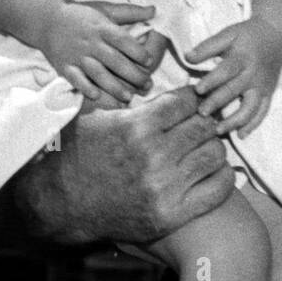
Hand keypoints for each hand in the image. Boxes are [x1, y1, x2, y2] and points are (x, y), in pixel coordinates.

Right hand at [13, 80, 234, 243]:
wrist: (60, 205)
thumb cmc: (78, 155)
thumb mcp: (93, 116)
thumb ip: (122, 94)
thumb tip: (141, 66)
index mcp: (136, 127)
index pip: (187, 101)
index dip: (192, 99)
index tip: (192, 104)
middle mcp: (154, 156)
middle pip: (205, 126)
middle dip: (205, 122)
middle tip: (200, 125)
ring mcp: (165, 188)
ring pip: (216, 154)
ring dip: (212, 148)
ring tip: (202, 148)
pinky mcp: (173, 215)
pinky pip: (219, 188)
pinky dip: (221, 176)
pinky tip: (210, 170)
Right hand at [37, 0, 156, 103]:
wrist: (46, 19)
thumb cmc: (82, 15)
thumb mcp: (105, 9)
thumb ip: (131, 12)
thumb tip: (155, 10)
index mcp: (102, 27)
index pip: (123, 41)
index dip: (137, 52)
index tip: (149, 61)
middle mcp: (90, 42)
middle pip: (114, 60)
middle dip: (132, 74)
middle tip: (146, 84)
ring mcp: (76, 55)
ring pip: (97, 73)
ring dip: (113, 86)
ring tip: (128, 97)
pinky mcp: (64, 66)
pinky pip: (75, 79)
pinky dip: (85, 87)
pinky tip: (97, 96)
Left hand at [186, 16, 281, 136]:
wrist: (277, 34)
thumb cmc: (248, 34)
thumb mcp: (229, 33)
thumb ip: (209, 46)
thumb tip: (188, 57)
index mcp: (244, 57)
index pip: (227, 71)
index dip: (212, 80)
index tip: (198, 90)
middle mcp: (255, 74)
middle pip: (235, 91)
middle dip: (218, 103)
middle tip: (201, 113)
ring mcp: (263, 86)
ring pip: (251, 107)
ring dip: (235, 120)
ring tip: (219, 130)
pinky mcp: (269, 93)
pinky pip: (262, 112)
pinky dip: (253, 125)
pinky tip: (240, 135)